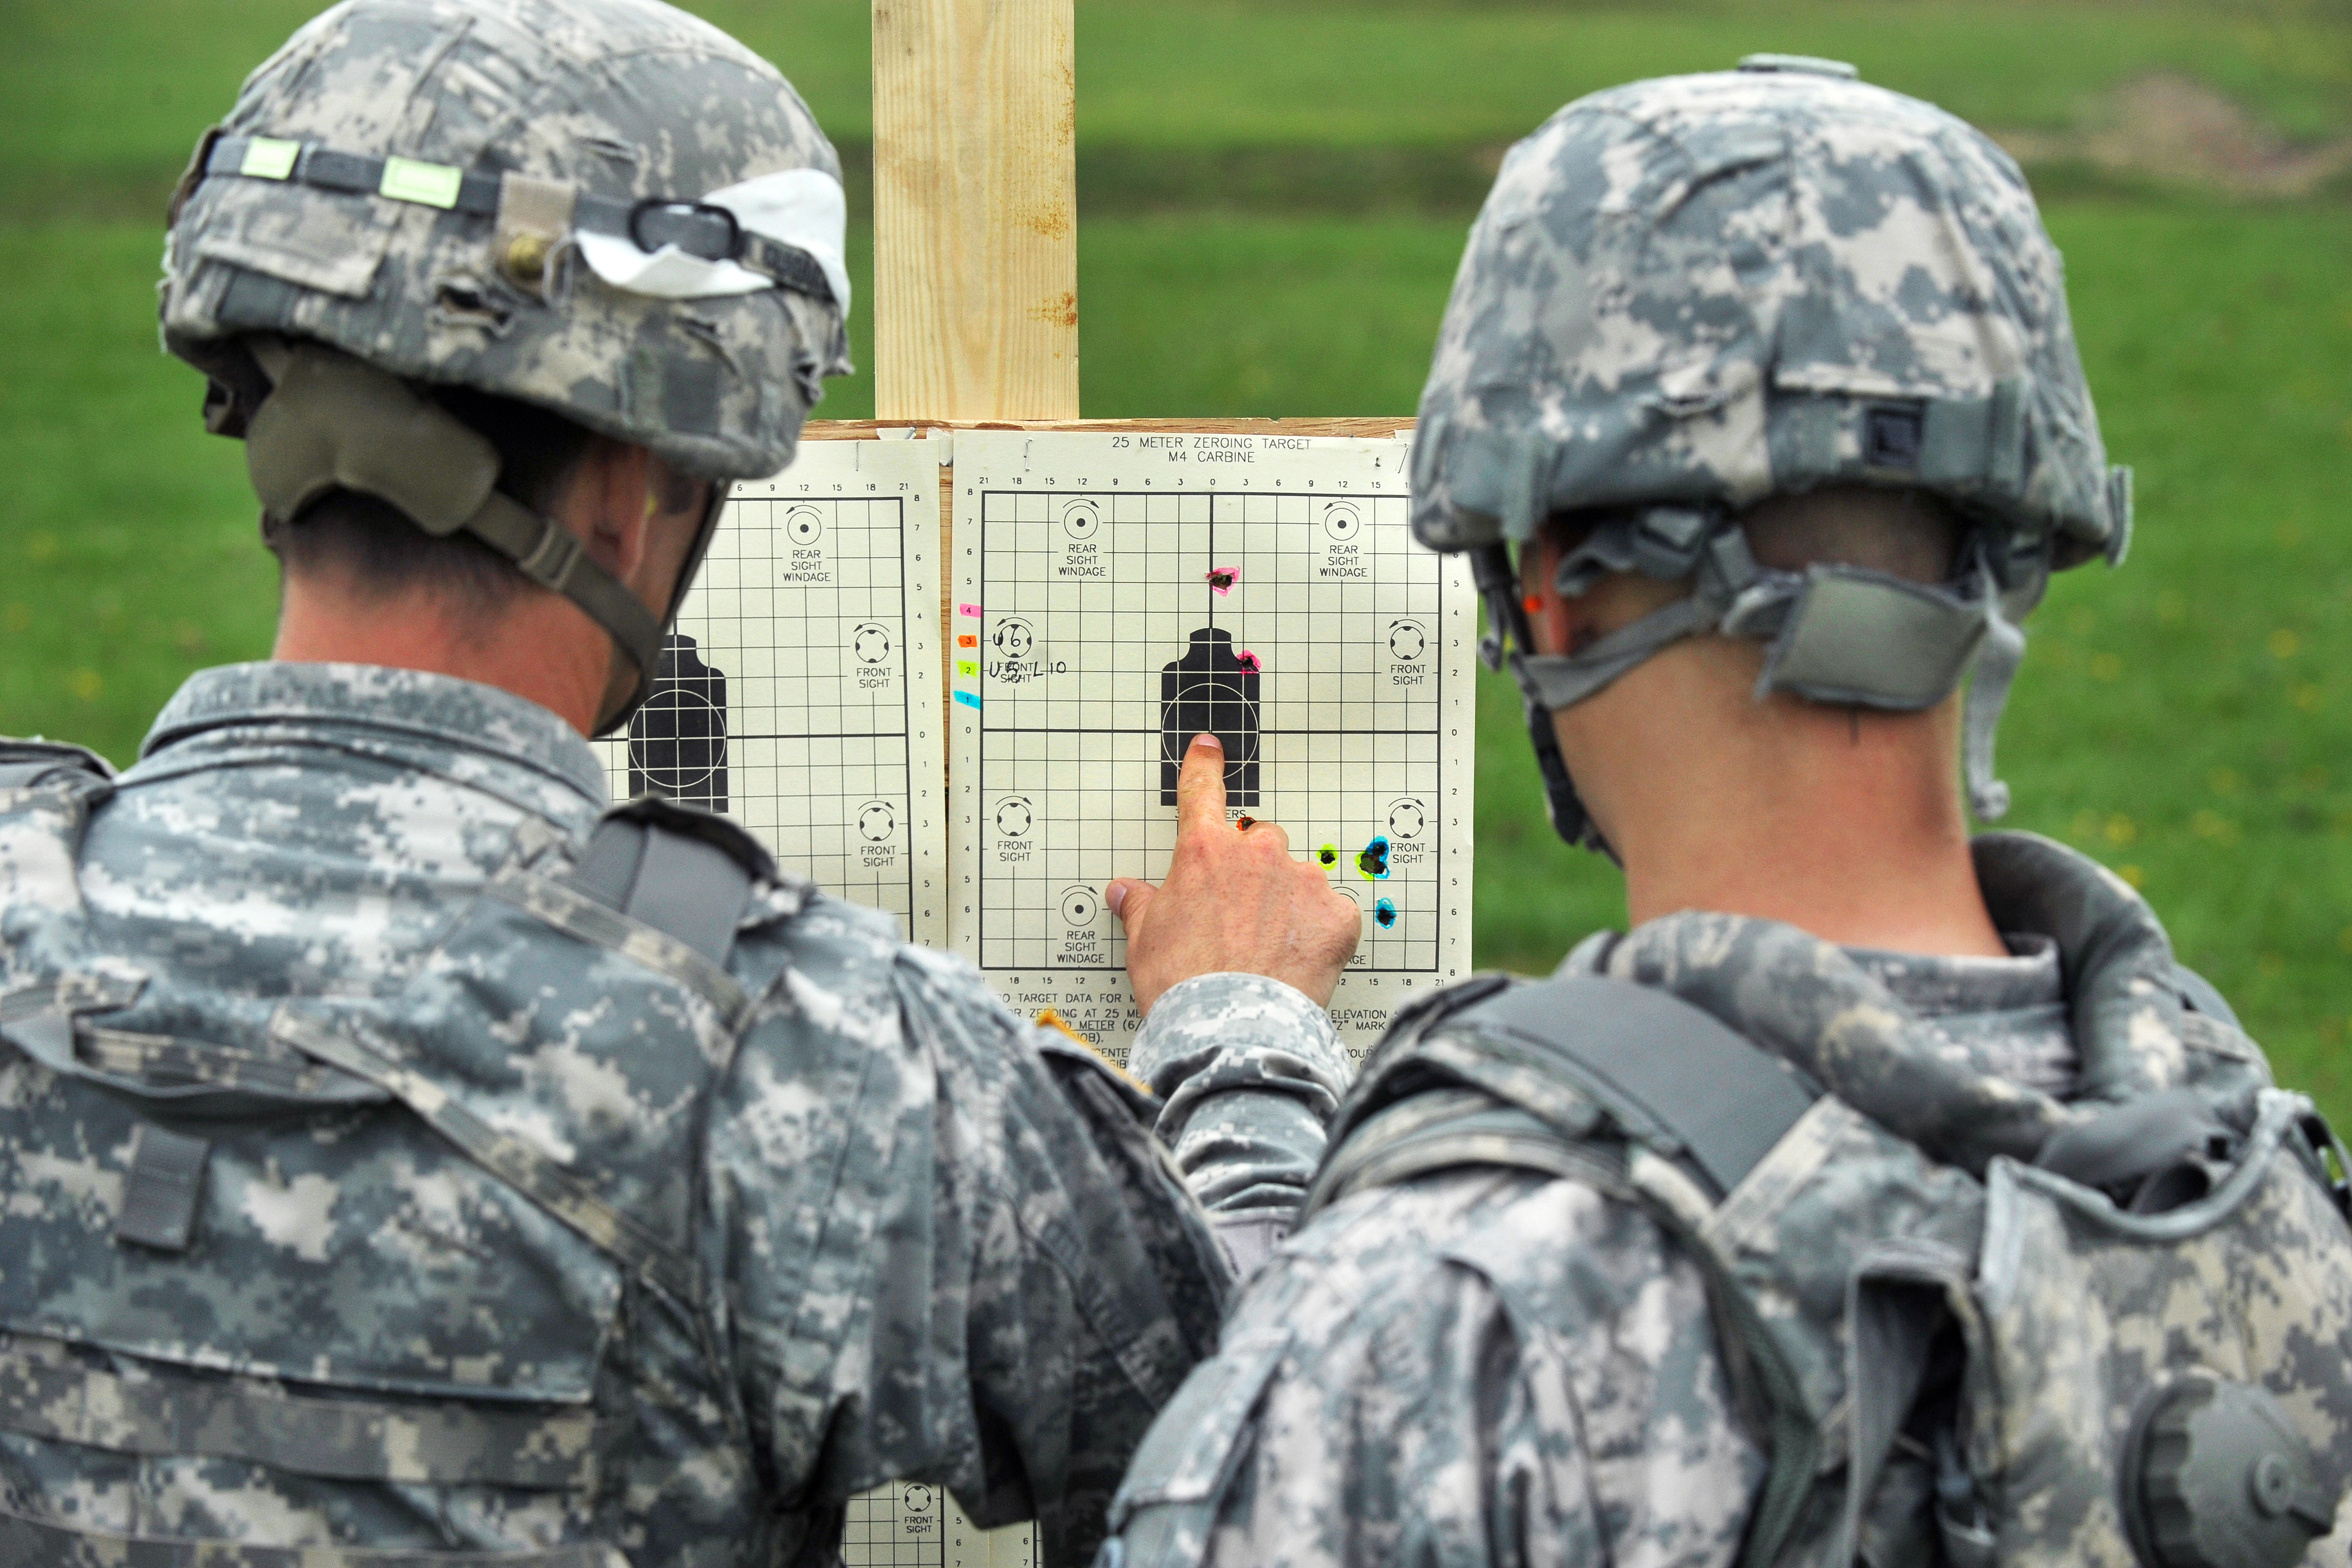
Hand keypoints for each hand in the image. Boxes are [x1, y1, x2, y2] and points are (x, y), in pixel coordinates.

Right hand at [1108, 733, 1361, 1012]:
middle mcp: (1256, 855)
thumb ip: (1139, 906)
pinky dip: (1319, 931)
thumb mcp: (1144, 941)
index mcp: (1204, 853)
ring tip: (1268, 947)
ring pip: (1298, 876)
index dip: (1204, 766)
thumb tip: (1124, 893)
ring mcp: (1301, 882)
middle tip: (1239, 914)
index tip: (1210, 749)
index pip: (1202, 791)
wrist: (1229, 1028)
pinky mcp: (1336, 915)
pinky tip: (1298, 959)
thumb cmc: (1183, 986)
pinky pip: (1332, 912)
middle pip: (1260, 839)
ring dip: (1286, 901)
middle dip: (1252, 868)